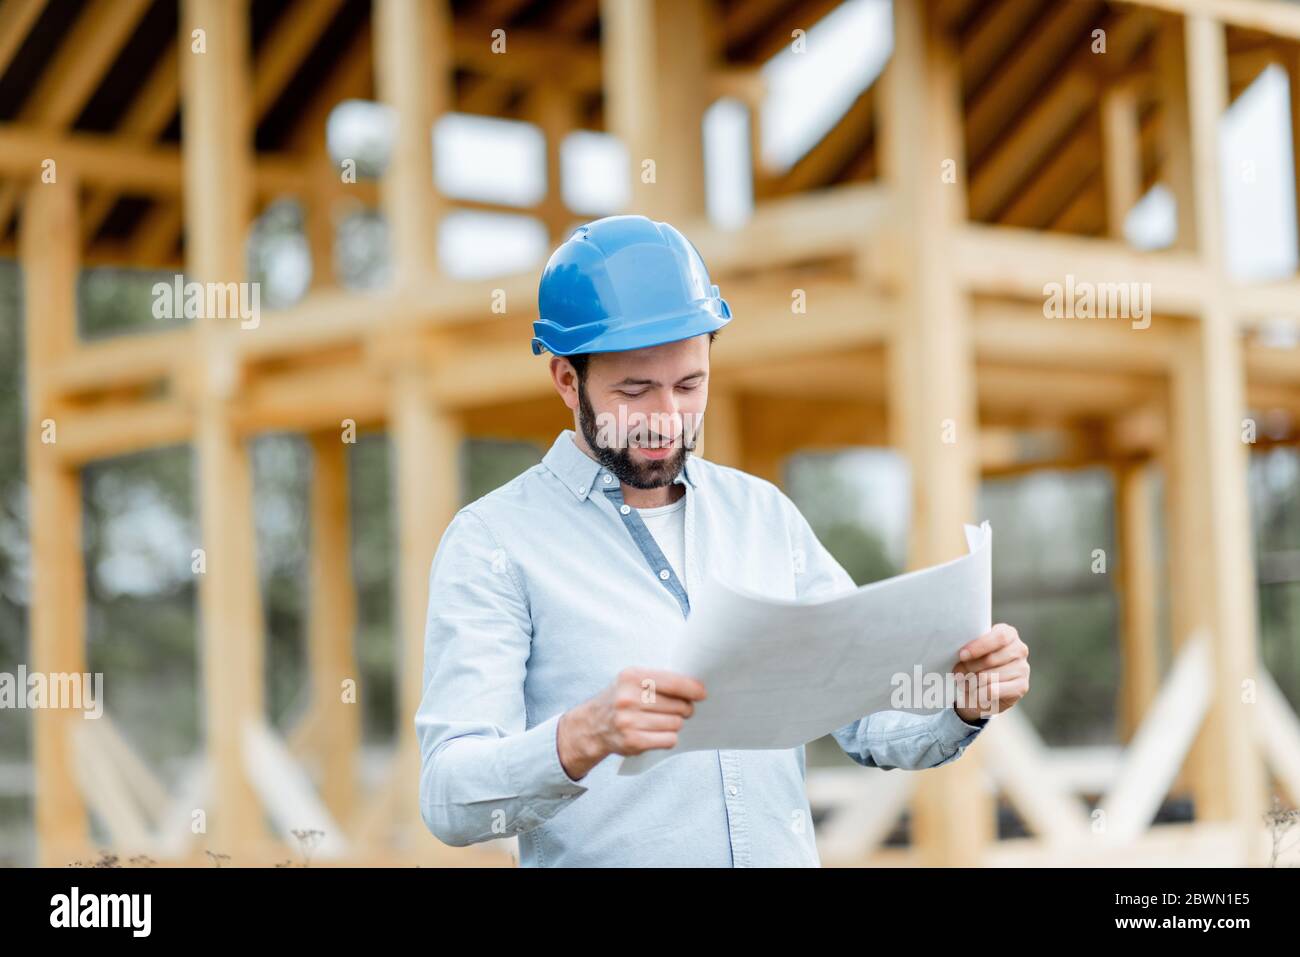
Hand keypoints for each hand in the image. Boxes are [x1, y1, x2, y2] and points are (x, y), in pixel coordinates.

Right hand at [557, 668, 706, 779]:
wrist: (591, 725)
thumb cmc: (621, 699)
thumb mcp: (632, 680)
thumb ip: (659, 680)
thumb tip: (695, 688)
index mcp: (631, 677)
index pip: (673, 682)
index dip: (692, 689)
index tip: (702, 693)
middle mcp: (628, 698)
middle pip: (678, 705)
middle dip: (685, 708)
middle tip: (683, 709)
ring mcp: (629, 721)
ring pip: (675, 724)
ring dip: (676, 723)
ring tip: (667, 720)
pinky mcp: (633, 742)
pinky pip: (668, 740)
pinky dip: (669, 737)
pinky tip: (660, 733)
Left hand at [952, 623, 1028, 722]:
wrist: (984, 688)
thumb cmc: (975, 663)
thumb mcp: (972, 651)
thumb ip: (970, 647)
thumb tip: (962, 654)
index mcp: (1008, 633)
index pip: (999, 637)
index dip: (979, 646)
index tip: (962, 655)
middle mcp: (1019, 649)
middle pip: (991, 659)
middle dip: (969, 667)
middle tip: (957, 672)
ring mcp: (1023, 668)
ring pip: (990, 676)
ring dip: (972, 682)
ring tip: (965, 683)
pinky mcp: (1022, 686)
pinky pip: (994, 690)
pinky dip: (980, 693)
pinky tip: (976, 692)